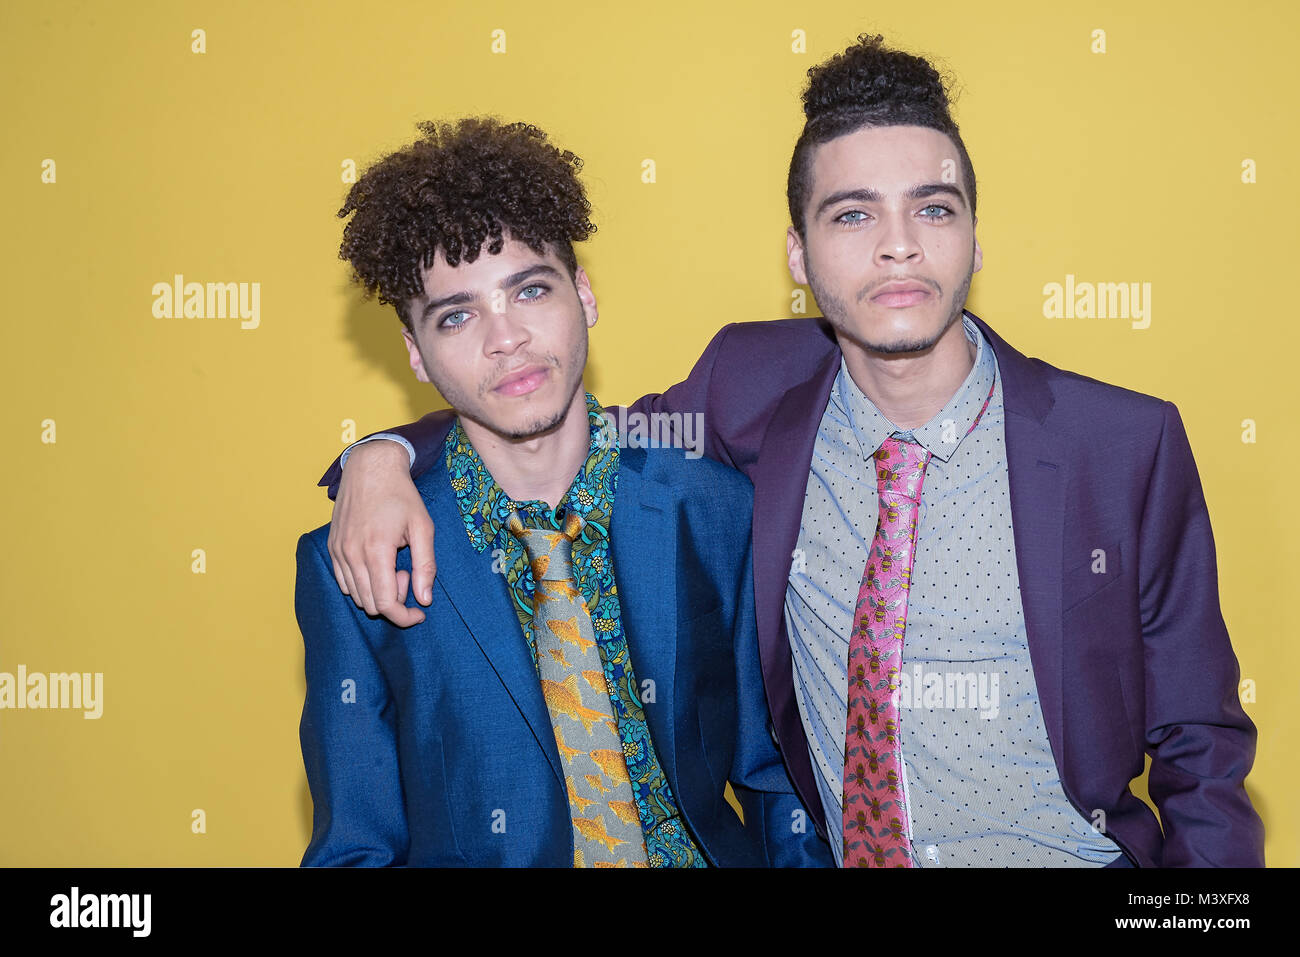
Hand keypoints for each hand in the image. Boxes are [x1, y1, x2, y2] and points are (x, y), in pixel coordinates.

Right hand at [326, 440, 434, 626]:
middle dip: (394, 600)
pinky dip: (362, 584)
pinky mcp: (331, 548)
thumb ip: (425, 566)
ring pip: (356, 596)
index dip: (404, 617)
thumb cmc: (400, 496)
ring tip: (393, 564)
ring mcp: (337, 552)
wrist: (370, 468)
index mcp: (376, 551)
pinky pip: (343, 583)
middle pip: (370, 605)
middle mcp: (351, 555)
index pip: (386, 604)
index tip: (420, 614)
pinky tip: (376, 563)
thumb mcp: (423, 527)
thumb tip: (425, 600)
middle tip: (407, 574)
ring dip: (378, 591)